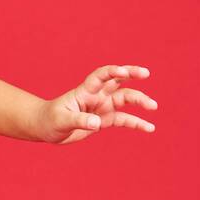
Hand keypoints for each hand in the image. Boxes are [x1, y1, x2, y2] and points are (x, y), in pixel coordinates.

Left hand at [36, 64, 157, 143]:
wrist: (46, 128)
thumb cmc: (50, 120)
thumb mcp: (61, 121)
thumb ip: (79, 121)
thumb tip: (97, 123)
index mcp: (85, 91)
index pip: (101, 76)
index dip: (113, 71)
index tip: (123, 72)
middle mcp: (96, 96)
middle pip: (118, 81)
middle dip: (132, 74)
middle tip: (146, 74)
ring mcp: (102, 107)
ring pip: (125, 100)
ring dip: (139, 101)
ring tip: (153, 106)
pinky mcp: (104, 120)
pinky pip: (124, 120)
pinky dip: (136, 123)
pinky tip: (150, 128)